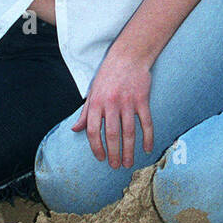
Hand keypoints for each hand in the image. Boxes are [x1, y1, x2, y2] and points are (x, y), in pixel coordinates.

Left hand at [72, 52, 153, 168]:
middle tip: (116, 166)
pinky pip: (146, 122)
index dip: (96, 147)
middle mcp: (111, 104)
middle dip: (114, 153)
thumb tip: (75, 129)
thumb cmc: (108, 74)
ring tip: (129, 163)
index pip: (93, 131)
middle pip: (112, 135)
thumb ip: (85, 112)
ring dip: (129, 150)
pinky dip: (147, 137)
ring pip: (129, 132)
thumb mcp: (92, 91)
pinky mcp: (142, 99)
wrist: (129, 56)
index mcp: (96, 103)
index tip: (101, 158)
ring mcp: (128, 102)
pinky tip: (147, 148)